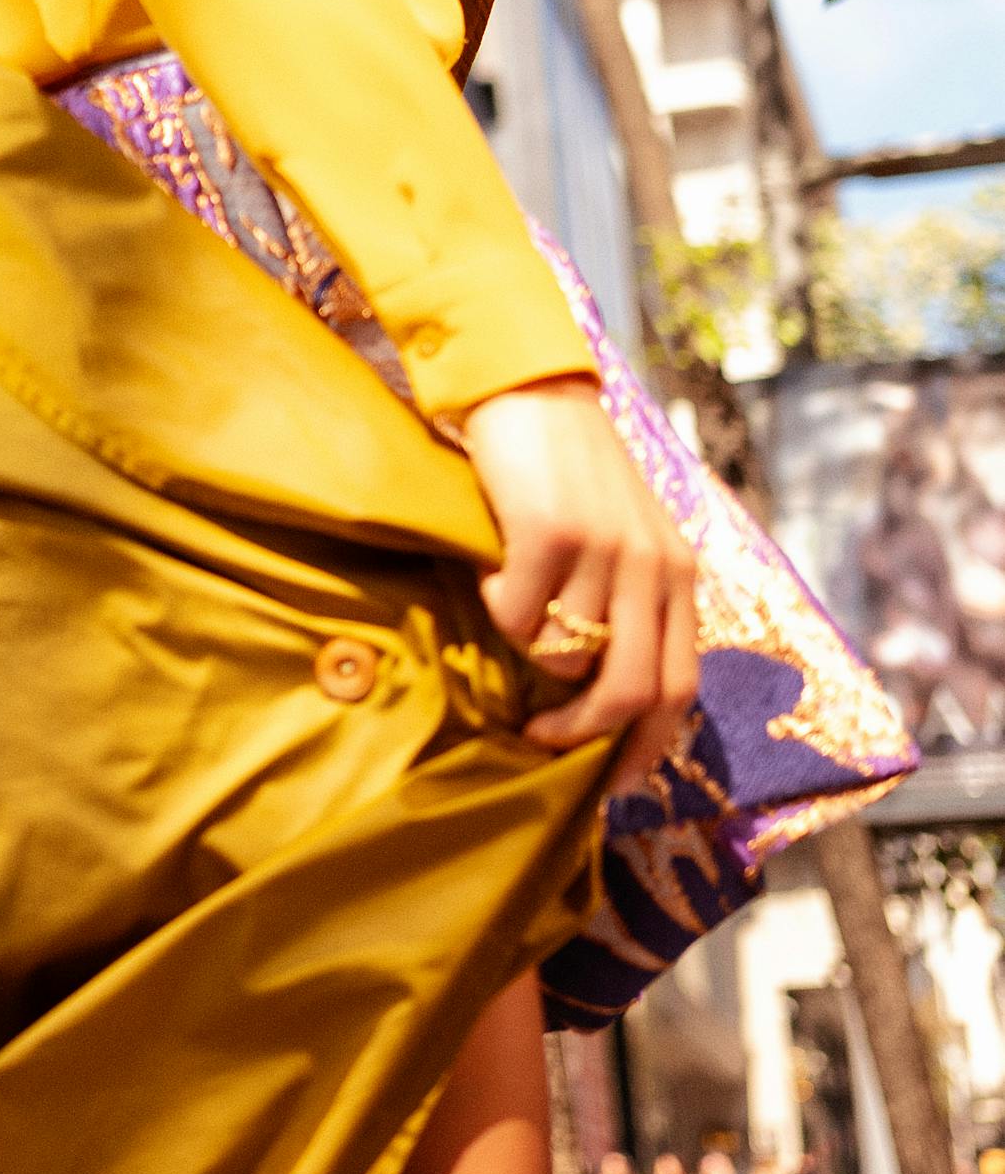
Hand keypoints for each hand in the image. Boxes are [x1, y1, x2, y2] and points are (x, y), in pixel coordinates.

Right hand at [460, 374, 698, 794]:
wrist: (530, 391)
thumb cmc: (568, 475)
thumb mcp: (621, 540)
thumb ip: (628, 607)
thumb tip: (603, 702)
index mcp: (679, 575)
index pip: (680, 689)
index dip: (645, 748)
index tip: (609, 782)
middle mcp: (654, 566)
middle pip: (632, 692)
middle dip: (583, 733)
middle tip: (541, 738)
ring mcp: (605, 549)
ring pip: (564, 657)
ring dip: (528, 651)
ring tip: (512, 606)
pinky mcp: (550, 533)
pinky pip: (517, 617)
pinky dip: (496, 610)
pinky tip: (494, 573)